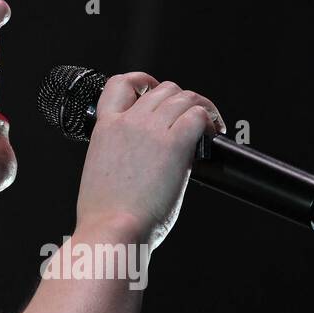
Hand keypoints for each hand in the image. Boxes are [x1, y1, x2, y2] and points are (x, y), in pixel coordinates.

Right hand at [74, 72, 224, 251]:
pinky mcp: (175, 143)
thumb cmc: (106, 217)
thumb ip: (118, 158)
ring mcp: (151, 130)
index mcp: (104, 129)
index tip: (153, 91)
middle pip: (163, 89)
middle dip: (180, 100)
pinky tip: (213, 135)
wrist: (112, 231)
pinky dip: (210, 120)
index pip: (121, 84)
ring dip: (200, 107)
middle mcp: (128, 122)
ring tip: (209, 126)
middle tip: (190, 120)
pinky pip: (198, 115)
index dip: (142, 82)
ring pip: (183, 97)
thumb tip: (139, 164)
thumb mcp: (101, 175)